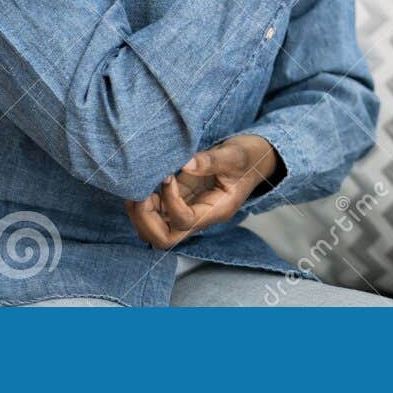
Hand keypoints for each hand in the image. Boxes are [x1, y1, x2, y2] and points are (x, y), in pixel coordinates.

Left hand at [125, 134, 281, 249]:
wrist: (255, 159)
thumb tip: (185, 163)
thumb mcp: (235, 155)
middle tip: (139, 192)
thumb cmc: (249, 157)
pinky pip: (156, 212)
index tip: (168, 176)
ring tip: (137, 186)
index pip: (185, 220)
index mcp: (216, 210)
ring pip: (155, 229)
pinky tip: (144, 181)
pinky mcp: (180, 200)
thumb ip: (211, 160)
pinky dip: (144, 202)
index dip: (170, 202)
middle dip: (145, 219)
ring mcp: (188, 210)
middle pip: (164, 238)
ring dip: (140, 213)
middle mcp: (200, 216)